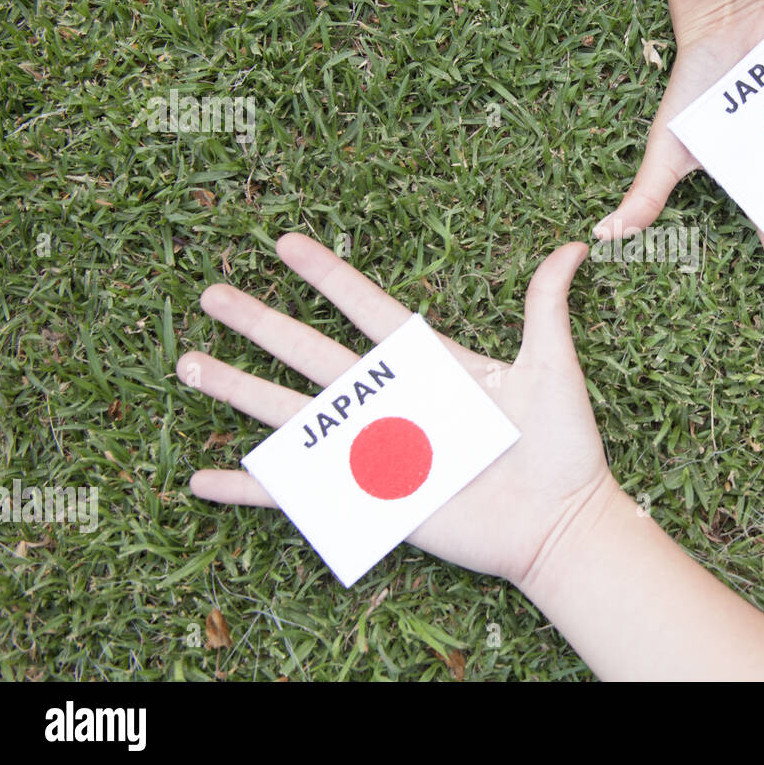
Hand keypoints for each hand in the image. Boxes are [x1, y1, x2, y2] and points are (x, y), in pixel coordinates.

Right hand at [177, 233, 612, 584]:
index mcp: (431, 365)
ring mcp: (376, 450)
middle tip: (211, 295)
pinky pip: (298, 492)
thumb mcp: (552, 366)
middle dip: (260, 324)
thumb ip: (546, 306)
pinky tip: (205, 478)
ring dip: (238, 391)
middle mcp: (394, 402)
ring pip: (292, 414)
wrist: (561, 523)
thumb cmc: (562, 446)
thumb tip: (575, 246)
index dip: (328, 275)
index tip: (285, 242)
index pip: (368, 309)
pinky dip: (250, 487)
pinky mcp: (369, 497)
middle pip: (311, 354)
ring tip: (188, 365)